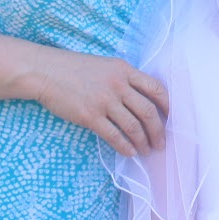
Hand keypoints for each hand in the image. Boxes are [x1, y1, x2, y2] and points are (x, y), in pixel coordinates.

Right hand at [26, 45, 168, 156]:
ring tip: (146, 150)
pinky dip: (125, 147)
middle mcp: (118, 85)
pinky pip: (114, 136)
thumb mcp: (106, 66)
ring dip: (143, 142)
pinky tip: (130, 153)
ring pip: (133, 126)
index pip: (156, 88)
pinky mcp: (90, 116)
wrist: (47, 72)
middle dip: (158, 130)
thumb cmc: (75, 69)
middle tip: (161, 143)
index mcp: (125, 70)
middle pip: (148, 111)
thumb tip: (142, 99)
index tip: (171, 118)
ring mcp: (105, 101)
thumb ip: (124, 79)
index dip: (168, 106)